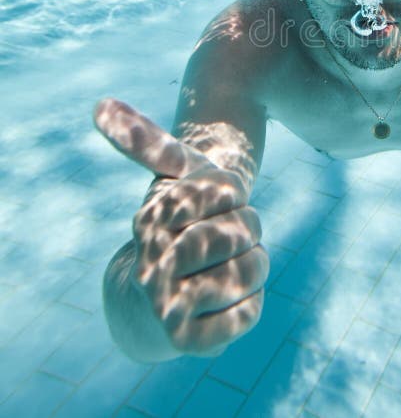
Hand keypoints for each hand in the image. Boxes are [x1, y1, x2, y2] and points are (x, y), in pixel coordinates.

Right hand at [95, 99, 268, 355]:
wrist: (152, 298)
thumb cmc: (175, 224)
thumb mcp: (172, 175)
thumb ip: (145, 139)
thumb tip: (99, 105)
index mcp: (153, 217)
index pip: (229, 189)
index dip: (233, 194)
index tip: (214, 202)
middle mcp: (154, 263)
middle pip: (245, 231)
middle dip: (247, 230)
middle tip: (226, 238)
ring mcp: (169, 306)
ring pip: (253, 270)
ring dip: (254, 266)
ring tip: (230, 266)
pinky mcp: (189, 342)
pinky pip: (250, 313)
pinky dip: (250, 303)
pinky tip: (230, 300)